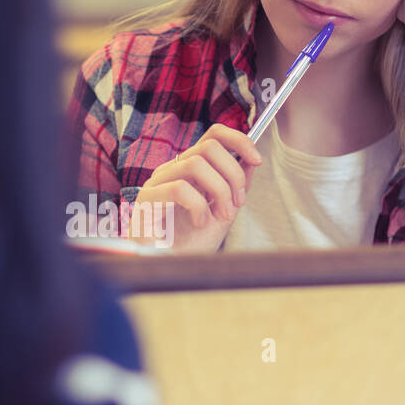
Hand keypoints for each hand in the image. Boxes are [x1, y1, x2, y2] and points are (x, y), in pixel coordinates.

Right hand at [129, 123, 263, 251]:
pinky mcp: (146, 200)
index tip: (257, 160)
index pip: (213, 136)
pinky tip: (200, 223)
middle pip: (208, 147)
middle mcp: (172, 170)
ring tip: (222, 215)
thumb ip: (234, 187)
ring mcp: (157, 183)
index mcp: (190, 169)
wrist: (170, 268)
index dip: (239, 140)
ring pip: (194, 164)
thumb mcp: (223, 212)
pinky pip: (178, 189)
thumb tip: (251, 160)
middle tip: (238, 202)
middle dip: (233, 173)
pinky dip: (198, 206)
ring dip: (219, 190)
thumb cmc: (192, 243)